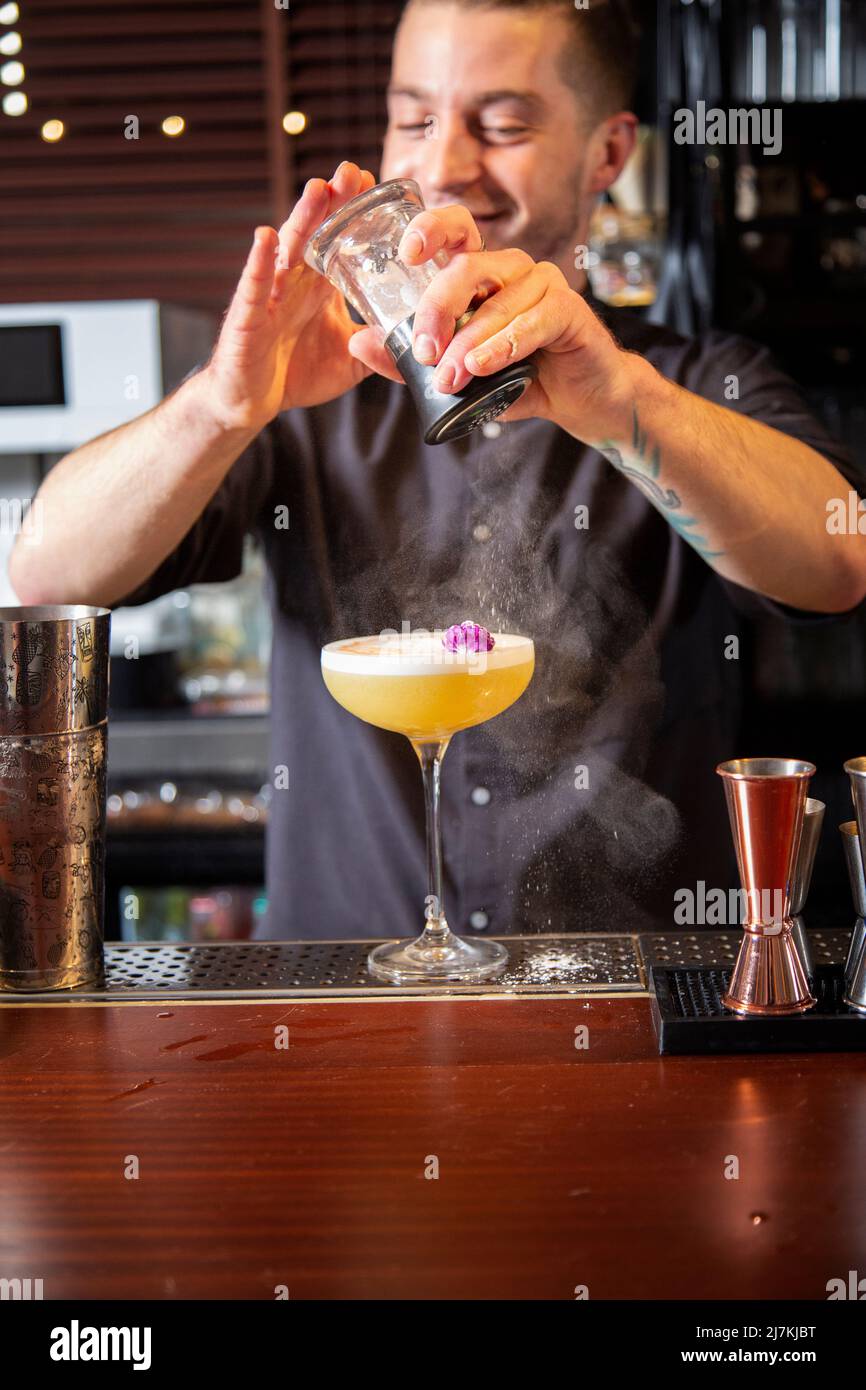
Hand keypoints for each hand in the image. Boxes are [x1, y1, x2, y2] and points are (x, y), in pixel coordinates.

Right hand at [200, 162, 391, 433]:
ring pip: (289, 251)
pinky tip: (265, 236)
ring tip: (318, 187)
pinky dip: (260, 262)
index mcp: (318, 290)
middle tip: (353, 170)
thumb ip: (378, 346)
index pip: (340, 243)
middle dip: (333, 203)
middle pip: (317, 235)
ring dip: (302, 219)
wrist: (251, 404)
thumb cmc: (294, 375)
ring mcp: (271, 297)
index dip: (354, 216)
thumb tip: (413, 338)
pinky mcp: (248, 318)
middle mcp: (295, 285)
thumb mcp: (349, 360)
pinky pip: (255, 287)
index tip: (374, 185)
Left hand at [347, 203, 636, 442]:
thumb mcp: (458, 375)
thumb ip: (410, 361)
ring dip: (468, 343)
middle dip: (436, 310)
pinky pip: (531, 321)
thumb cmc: (518, 380)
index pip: (456, 230)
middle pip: (467, 268)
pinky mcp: (569, 308)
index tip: (406, 254)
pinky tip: (483, 366)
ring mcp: (543, 283)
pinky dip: (502, 346)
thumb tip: (358, 341)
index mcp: (483, 275)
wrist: (578, 401)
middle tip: (422, 352)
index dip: (430, 230)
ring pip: (496, 302)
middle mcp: (511, 269)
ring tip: (450, 378)